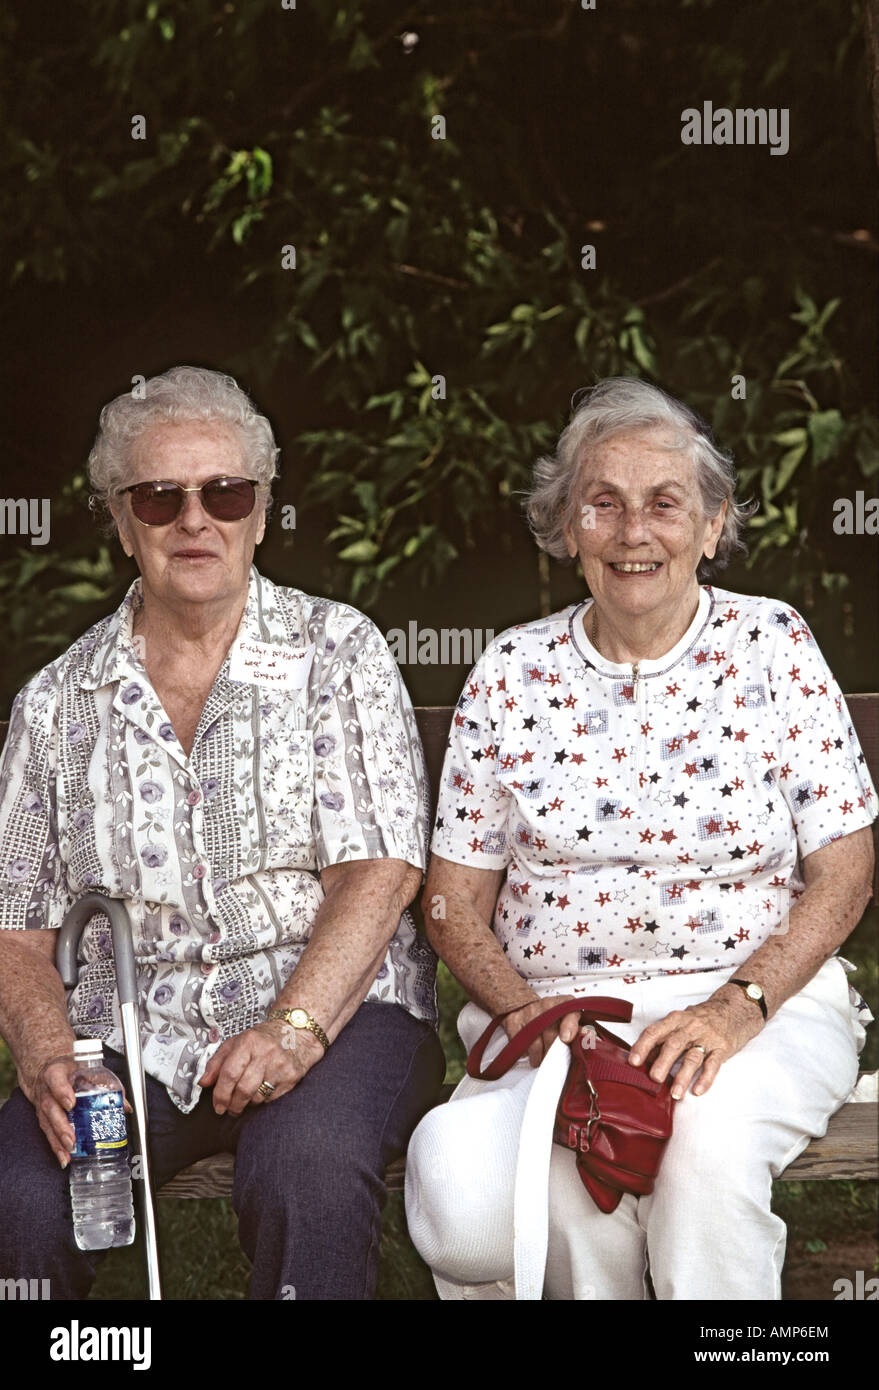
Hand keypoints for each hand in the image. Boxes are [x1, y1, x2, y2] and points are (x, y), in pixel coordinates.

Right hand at [20, 1054, 131, 1168]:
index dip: (62, 1092)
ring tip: (70, 1151)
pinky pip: (48, 1135)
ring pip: (48, 1124)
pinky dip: (56, 1148)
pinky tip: (64, 1158)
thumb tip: (124, 1105)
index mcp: (56, 1074)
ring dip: (59, 1140)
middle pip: (51, 1109)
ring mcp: (43, 1107)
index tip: (71, 1103)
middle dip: (62, 1125)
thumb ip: (106, 1085)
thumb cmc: (70, 1071)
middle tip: (72, 1137)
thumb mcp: (86, 1070)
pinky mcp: (43, 1119)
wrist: (48, 1071)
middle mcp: (46, 1091)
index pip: (56, 1081)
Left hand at [198, 1021, 322, 1115]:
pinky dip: (262, 1101)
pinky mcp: (291, 1077)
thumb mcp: (236, 1043)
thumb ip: (217, 1062)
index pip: (229, 1073)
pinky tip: (260, 1093)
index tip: (217, 1105)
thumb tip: (203, 1083)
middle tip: (228, 1109)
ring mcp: (280, 1066)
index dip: (220, 1094)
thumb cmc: (262, 1040)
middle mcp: (265, 1053)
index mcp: (248, 1042)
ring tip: (244, 1100)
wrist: (296, 1033)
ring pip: (257, 1097)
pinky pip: (271, 1099)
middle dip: (233, 1105)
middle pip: (243, 1089)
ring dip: (247, 1104)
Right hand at [503, 993, 584, 1068]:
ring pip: (534, 1043)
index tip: (566, 1039)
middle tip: (555, 1059)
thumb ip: (580, 1029)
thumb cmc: (551, 1017)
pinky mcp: (513, 1021)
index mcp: (564, 1004)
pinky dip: (525, 1052)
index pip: (569, 1011)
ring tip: (542, 1058)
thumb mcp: (569, 1019)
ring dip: (539, 1057)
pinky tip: (529, 1050)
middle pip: (551, 1034)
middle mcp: (547, 1005)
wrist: (524, 1006)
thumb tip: (589, 1038)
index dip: (569, 1025)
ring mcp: (528, 1012)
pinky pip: (520, 1043)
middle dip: (554, 1052)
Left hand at [628, 984, 763, 1098]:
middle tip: (654, 1078)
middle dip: (662, 1062)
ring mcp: (707, 1037)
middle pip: (674, 1044)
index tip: (633, 1061)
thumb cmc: (703, 1017)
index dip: (643, 1046)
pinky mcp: (723, 1048)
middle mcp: (691, 1027)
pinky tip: (698, 1090)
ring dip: (683, 1076)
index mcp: (676, 1019)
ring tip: (675, 1093)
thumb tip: (645, 1056)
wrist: (735, 1008)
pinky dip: (705, 1079)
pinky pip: (713, 1064)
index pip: (655, 1031)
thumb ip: (664, 1036)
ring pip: (693, 1057)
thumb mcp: (682, 1020)